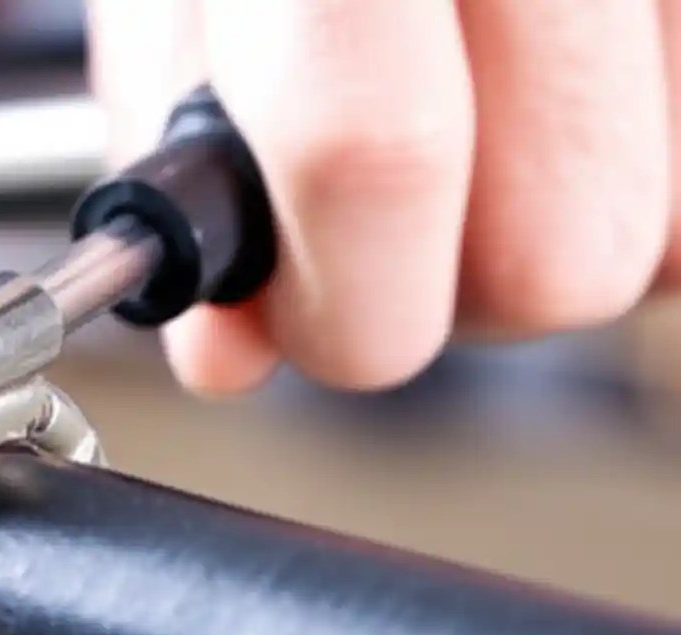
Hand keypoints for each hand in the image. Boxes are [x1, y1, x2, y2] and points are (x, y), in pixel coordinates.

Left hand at [87, 1, 680, 393]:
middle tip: (414, 200)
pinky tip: (581, 89)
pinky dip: (652, 167)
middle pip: (556, 252)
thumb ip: (194, 165)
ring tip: (497, 113)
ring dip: (561, 221)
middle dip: (461, 279)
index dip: (348, 298)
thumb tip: (230, 352)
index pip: (370, 154)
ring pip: (667, 240)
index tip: (325, 313)